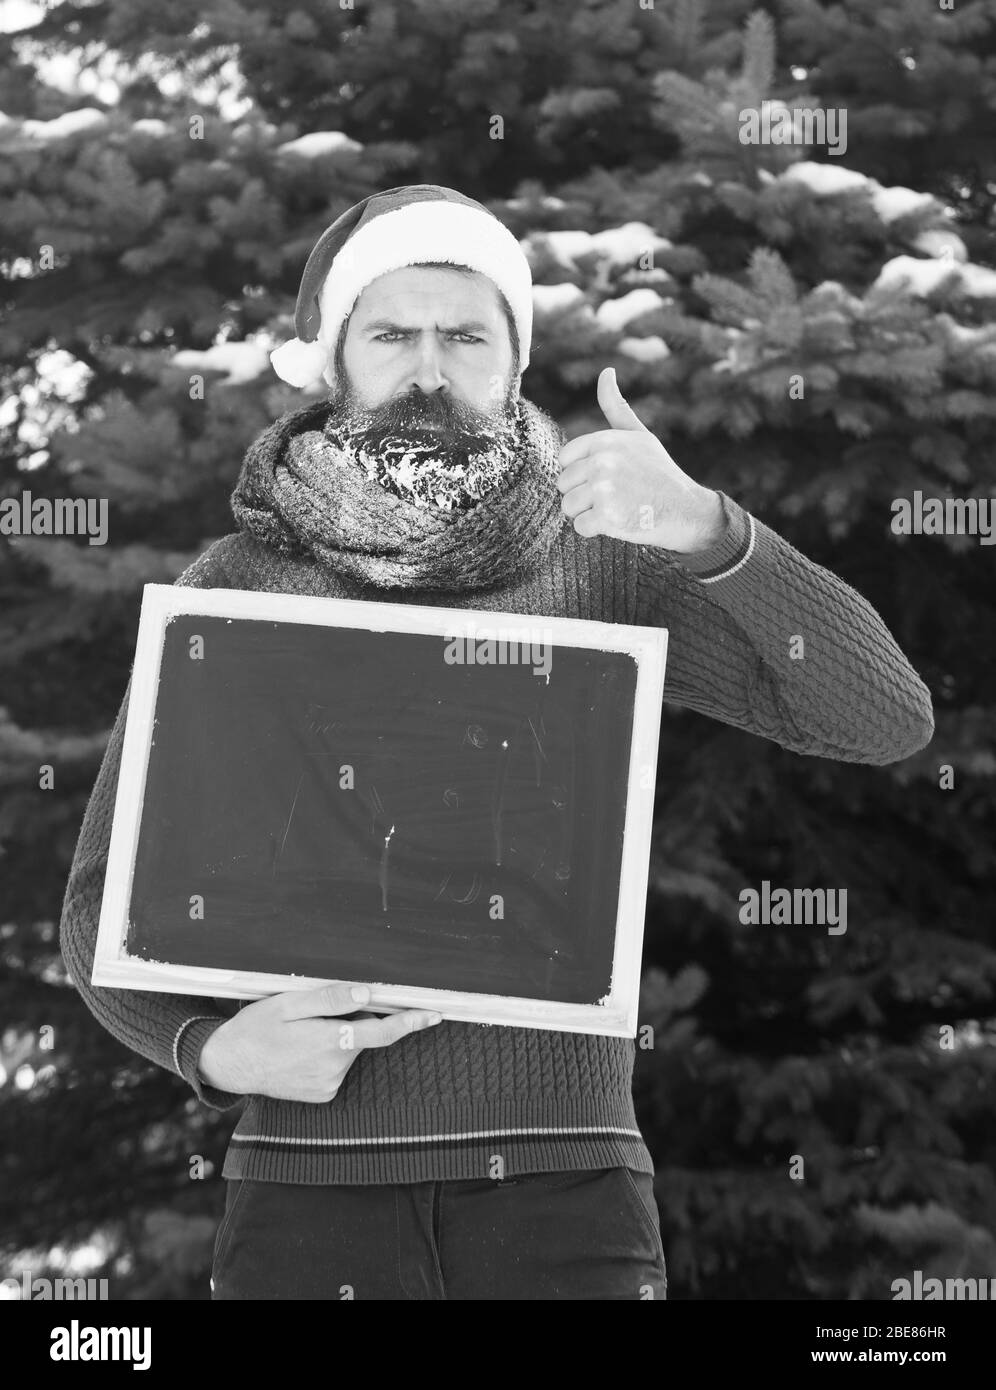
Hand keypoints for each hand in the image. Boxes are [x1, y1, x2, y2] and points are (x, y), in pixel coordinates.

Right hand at [196, 983, 442, 1103]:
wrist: (229, 1065)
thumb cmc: (256, 1029)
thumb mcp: (288, 1003)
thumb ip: (330, 999)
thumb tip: (368, 995)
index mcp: (328, 1041)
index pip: (381, 1031)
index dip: (410, 1022)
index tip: (434, 1014)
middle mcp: (333, 1068)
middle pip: (362, 1035)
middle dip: (351, 1019)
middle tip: (315, 1012)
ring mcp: (328, 1085)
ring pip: (348, 1050)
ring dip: (336, 1036)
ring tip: (300, 1033)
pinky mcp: (323, 1094)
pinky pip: (337, 1065)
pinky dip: (328, 1053)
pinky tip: (300, 1050)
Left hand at [556, 367, 726, 552]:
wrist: (686, 509)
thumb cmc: (659, 473)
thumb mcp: (640, 435)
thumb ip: (616, 407)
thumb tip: (606, 371)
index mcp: (605, 440)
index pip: (565, 460)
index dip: (581, 473)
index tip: (606, 477)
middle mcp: (603, 461)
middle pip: (564, 485)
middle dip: (583, 495)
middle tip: (614, 496)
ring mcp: (604, 489)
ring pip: (568, 507)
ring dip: (587, 514)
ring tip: (614, 508)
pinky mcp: (607, 516)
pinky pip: (580, 527)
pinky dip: (595, 531)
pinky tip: (617, 521)